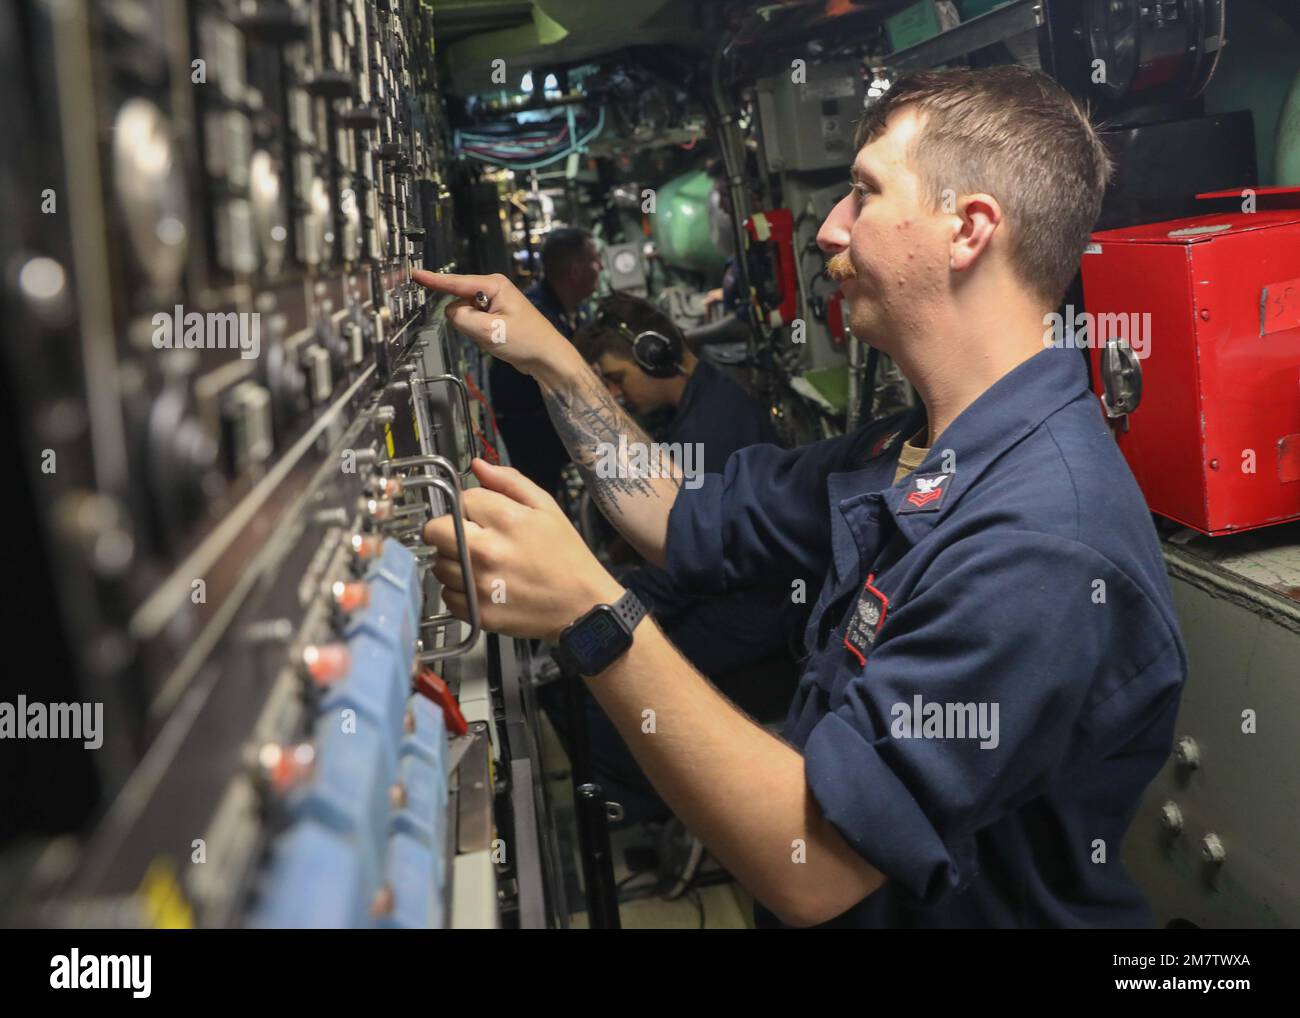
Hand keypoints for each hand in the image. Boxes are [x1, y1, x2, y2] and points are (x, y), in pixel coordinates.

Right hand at [411, 269, 577, 379]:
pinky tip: (495, 339)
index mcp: (493, 285)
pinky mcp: (493, 315)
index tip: (414, 273)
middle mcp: (492, 289)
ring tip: (495, 336)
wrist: (547, 357)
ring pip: (464, 314)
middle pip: (459, 300)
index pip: (455, 282)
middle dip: (465, 319)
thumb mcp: (490, 331)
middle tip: (487, 332)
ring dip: (473, 328)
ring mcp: (493, 302)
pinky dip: (478, 333)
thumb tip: (451, 313)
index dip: (433, 280)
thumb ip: (462, 319)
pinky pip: (473, 322)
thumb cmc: (527, 342)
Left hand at [422, 458, 624, 642]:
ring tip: (481, 564)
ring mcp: (480, 585)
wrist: (582, 605)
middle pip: (434, 531)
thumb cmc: (566, 556)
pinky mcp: (478, 612)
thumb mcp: (546, 508)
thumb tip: (477, 466)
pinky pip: (447, 594)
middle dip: (448, 530)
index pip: (462, 499)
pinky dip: (460, 589)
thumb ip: (510, 482)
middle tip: (470, 538)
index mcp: (506, 520)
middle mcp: (487, 552)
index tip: (484, 516)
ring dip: (453, 561)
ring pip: (438, 564)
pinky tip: (482, 585)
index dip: (471, 505)